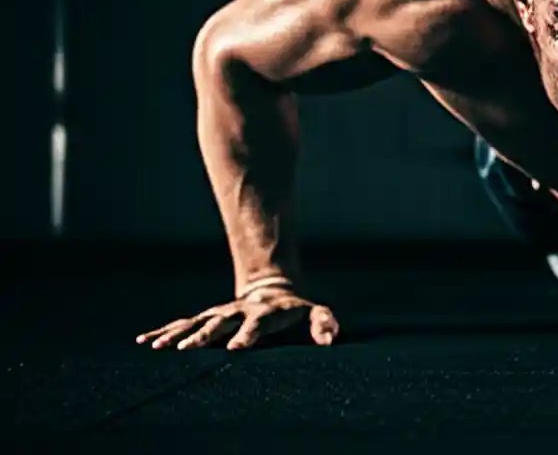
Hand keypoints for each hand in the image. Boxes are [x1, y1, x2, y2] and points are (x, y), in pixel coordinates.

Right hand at [135, 288, 339, 350]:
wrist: (273, 290)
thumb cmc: (296, 311)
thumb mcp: (315, 313)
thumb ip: (323, 323)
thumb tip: (330, 339)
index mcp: (264, 313)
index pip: (256, 325)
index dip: (247, 336)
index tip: (235, 349)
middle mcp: (237, 312)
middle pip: (219, 323)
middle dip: (203, 336)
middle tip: (186, 350)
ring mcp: (220, 313)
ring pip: (195, 323)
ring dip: (176, 334)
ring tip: (156, 347)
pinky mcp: (207, 318)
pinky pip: (182, 324)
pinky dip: (164, 332)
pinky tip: (144, 341)